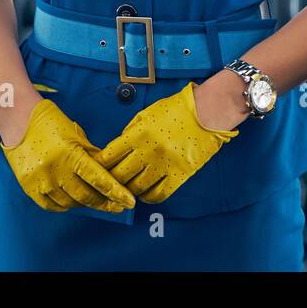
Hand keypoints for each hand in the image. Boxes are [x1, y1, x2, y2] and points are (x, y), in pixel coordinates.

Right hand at [1, 98, 136, 213]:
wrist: (18, 120)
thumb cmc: (51, 123)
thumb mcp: (76, 135)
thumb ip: (93, 155)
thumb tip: (111, 172)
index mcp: (70, 154)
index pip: (99, 179)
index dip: (116, 192)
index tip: (129, 202)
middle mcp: (55, 170)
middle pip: (86, 195)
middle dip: (105, 202)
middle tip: (119, 206)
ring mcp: (41, 181)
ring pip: (71, 203)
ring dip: (86, 203)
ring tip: (96, 198)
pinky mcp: (29, 187)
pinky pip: (53, 206)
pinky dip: (66, 205)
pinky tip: (74, 201)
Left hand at [95, 83, 237, 203]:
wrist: (208, 112)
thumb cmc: (178, 109)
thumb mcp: (148, 113)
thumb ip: (130, 131)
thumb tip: (117, 151)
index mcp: (138, 134)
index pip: (109, 156)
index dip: (100, 165)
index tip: (98, 168)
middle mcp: (149, 151)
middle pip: (119, 176)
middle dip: (111, 180)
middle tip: (110, 182)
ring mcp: (164, 165)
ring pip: (136, 189)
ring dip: (129, 190)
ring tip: (128, 188)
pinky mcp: (179, 175)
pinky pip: (158, 195)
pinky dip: (148, 198)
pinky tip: (145, 193)